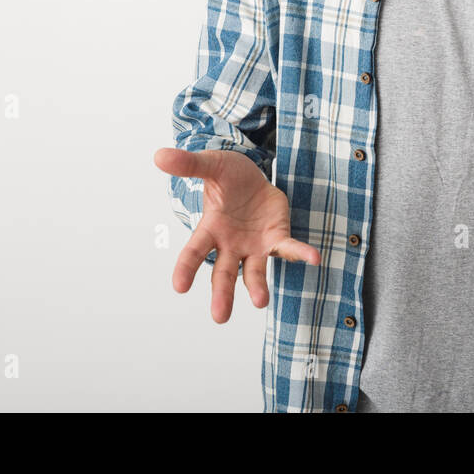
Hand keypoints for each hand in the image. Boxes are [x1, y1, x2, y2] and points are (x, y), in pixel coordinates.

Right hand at [154, 147, 320, 322]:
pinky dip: (301, 254)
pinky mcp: (276, 238)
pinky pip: (288, 249)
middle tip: (219, 317)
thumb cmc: (227, 176)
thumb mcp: (210, 165)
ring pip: (254, 272)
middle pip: (224, 273)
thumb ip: (188, 164)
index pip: (194, 252)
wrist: (253, 176)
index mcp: (210, 229)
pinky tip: (314, 258)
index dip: (186, 268)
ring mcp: (254, 246)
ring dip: (258, 287)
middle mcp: (230, 245)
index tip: (179, 286)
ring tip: (261, 302)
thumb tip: (158, 155)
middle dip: (221, 294)